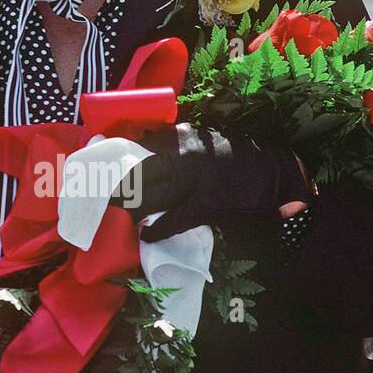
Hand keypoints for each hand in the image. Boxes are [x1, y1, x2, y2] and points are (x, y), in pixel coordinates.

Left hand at [109, 122, 310, 242]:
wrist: (272, 166)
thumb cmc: (235, 153)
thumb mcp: (201, 138)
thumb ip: (174, 141)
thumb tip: (140, 142)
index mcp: (182, 137)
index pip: (140, 146)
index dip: (118, 157)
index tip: (101, 164)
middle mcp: (184, 155)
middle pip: (140, 171)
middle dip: (118, 185)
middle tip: (100, 196)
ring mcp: (195, 179)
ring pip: (152, 195)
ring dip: (133, 208)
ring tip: (118, 217)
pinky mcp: (207, 202)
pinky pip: (176, 218)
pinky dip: (159, 229)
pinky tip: (147, 236)